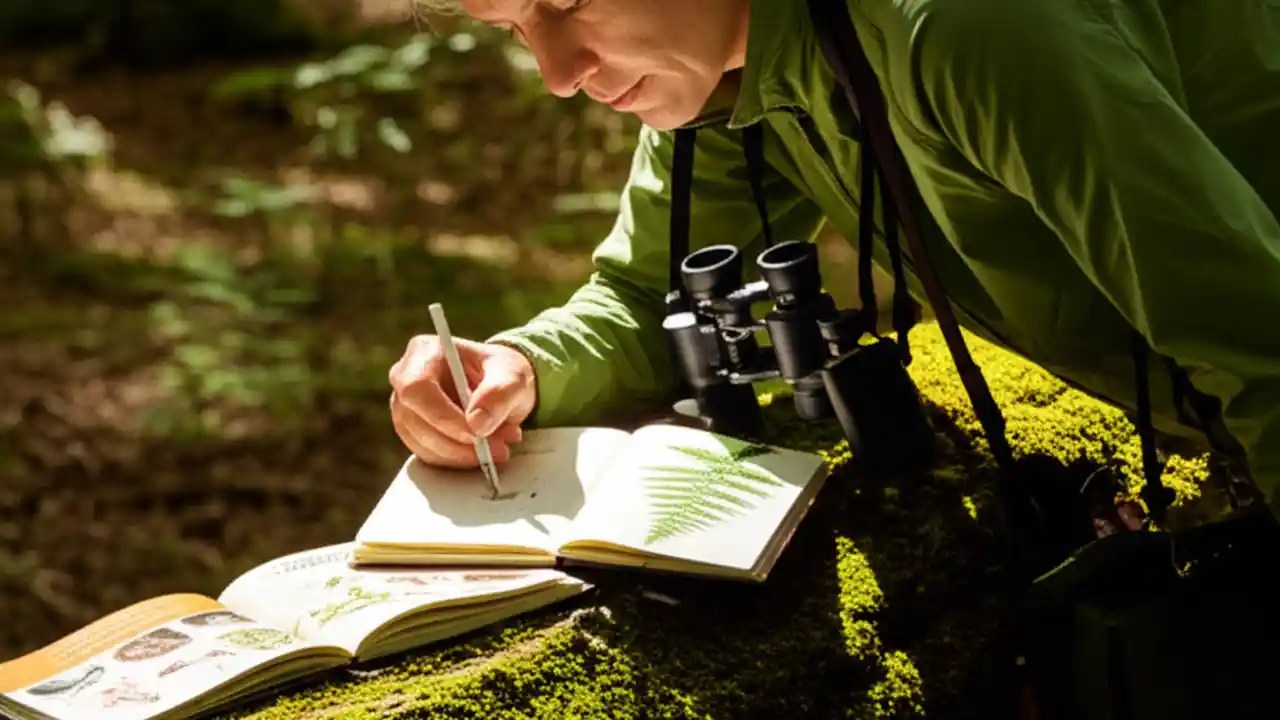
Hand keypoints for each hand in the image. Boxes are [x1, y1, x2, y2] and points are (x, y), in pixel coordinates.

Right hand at [388, 335, 535, 467]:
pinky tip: (483, 453)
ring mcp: (405, 406)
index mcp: (425, 351)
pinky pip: (426, 454)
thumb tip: (477, 424)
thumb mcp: (514, 377)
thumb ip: (499, 394)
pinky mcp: (412, 431)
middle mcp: (405, 377)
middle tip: (498, 448)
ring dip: (461, 454)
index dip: (442, 415)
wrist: (503, 388)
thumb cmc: (504, 374)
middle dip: (457, 441)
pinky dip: (457, 460)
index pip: (417, 388)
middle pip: (414, 419)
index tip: (476, 433)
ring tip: (499, 448)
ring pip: (420, 442)